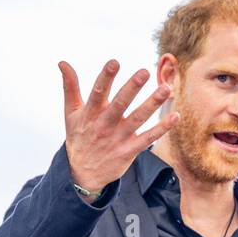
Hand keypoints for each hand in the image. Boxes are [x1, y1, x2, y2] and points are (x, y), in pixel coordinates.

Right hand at [60, 59, 179, 192]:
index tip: (115, 62)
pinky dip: (162, 128)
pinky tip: (175, 116)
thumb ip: (70, 87)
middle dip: (132, 88)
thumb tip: (62, 62)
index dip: (106, 77)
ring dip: (152, 104)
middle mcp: (105, 125)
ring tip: (166, 89)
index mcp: (90, 113)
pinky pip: (148, 138)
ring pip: (138, 119)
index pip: (98, 92)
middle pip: (120, 104)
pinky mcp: (129, 151)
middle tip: (144, 72)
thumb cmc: (79, 137)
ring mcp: (118, 138)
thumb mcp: (70, 113)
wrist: (83, 174)